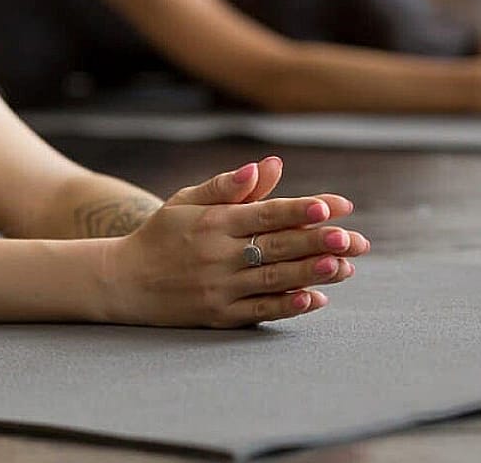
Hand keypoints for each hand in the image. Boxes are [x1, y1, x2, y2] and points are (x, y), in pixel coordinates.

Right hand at [107, 157, 369, 327]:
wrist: (123, 281)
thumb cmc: (162, 234)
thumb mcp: (186, 201)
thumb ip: (227, 185)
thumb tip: (266, 165)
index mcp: (212, 222)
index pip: (265, 213)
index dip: (300, 209)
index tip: (334, 205)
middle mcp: (217, 255)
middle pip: (277, 247)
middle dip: (319, 242)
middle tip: (356, 240)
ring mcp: (218, 288)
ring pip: (273, 279)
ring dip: (312, 274)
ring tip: (345, 267)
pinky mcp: (217, 315)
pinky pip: (259, 310)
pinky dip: (288, 305)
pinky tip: (315, 299)